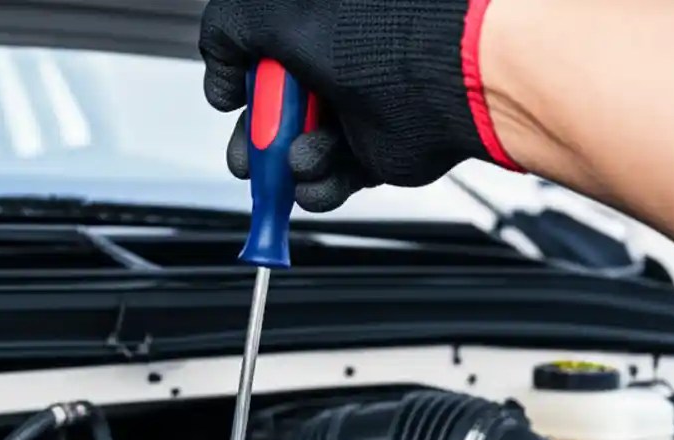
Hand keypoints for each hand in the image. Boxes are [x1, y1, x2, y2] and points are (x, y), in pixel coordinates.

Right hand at [200, 0, 523, 211]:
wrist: (453, 78)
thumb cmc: (376, 32)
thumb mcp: (270, 10)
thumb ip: (228, 28)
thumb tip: (219, 63)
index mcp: (316, 16)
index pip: (261, 46)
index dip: (239, 73)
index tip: (231, 93)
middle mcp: (338, 55)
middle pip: (276, 104)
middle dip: (257, 134)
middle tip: (247, 154)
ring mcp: (360, 103)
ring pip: (300, 145)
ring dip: (287, 163)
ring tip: (298, 160)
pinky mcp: (378, 148)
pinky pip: (334, 176)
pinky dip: (319, 187)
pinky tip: (315, 183)